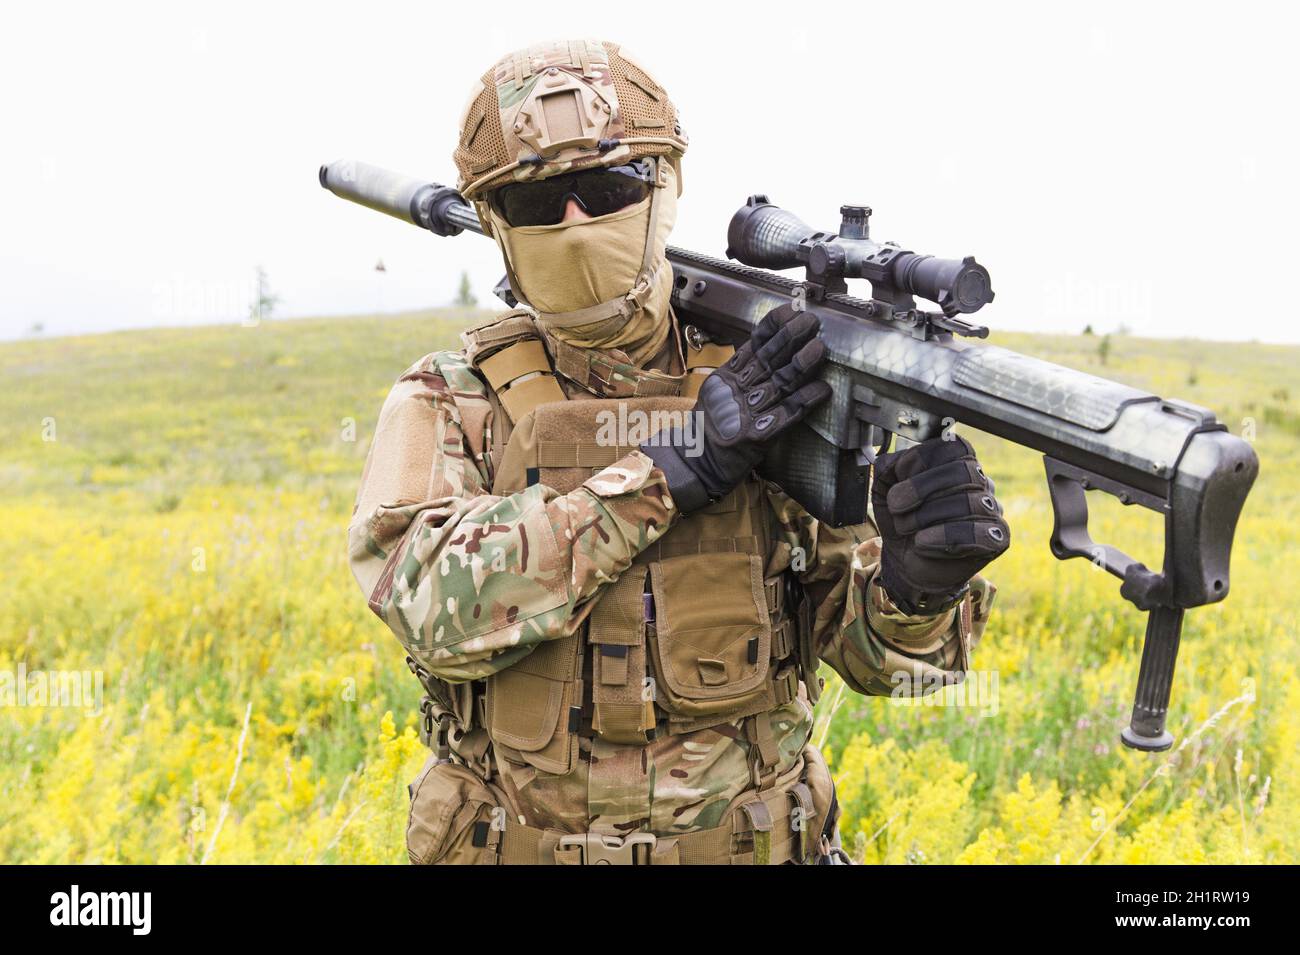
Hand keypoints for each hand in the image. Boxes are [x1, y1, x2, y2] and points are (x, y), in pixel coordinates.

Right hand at [642, 304, 831, 512]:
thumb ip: (738, 370)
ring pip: (779, 384)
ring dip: (801, 365)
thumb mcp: (717, 392)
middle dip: (791, 338)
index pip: (754, 345)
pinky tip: (822, 390)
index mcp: (729, 377)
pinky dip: (804, 403)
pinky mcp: (756, 437)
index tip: (791, 311)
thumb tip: (764, 344)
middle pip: (768, 360)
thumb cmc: (708, 428)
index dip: (773, 326)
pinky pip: (785, 417)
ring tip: (820, 349)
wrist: (693, 463)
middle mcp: (738, 391)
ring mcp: (747, 413)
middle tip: (812, 321)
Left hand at [872, 434, 1008, 614]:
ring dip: (926, 516)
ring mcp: (992, 509)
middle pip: (963, 471)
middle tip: (897, 507)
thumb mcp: (885, 490)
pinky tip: (923, 543)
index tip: (897, 477)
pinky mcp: (997, 539)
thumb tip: (893, 459)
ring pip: (969, 502)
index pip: (951, 446)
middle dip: (920, 489)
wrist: (906, 562)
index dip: (920, 459)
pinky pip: (979, 533)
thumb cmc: (903, 520)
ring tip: (907, 528)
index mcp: (956, 461)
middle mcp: (980, 481)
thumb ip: (888, 468)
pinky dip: (943, 537)